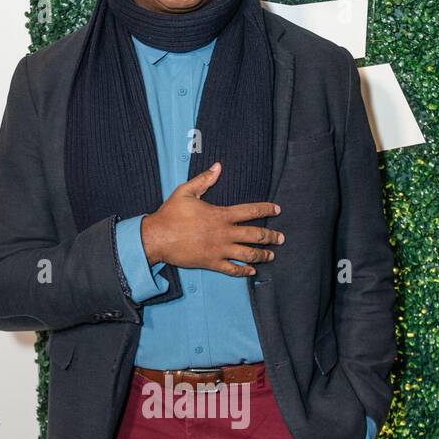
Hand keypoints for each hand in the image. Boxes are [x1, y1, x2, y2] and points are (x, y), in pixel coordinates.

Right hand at [141, 161, 284, 276]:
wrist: (156, 238)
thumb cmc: (170, 214)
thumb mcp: (186, 191)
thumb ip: (204, 180)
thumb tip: (218, 167)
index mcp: (220, 215)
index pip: (250, 211)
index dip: (266, 209)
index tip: (277, 210)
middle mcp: (224, 233)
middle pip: (255, 235)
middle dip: (271, 236)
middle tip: (281, 238)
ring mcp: (219, 250)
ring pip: (248, 254)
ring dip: (262, 255)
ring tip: (272, 256)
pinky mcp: (211, 263)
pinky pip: (232, 270)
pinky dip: (244, 271)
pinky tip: (251, 271)